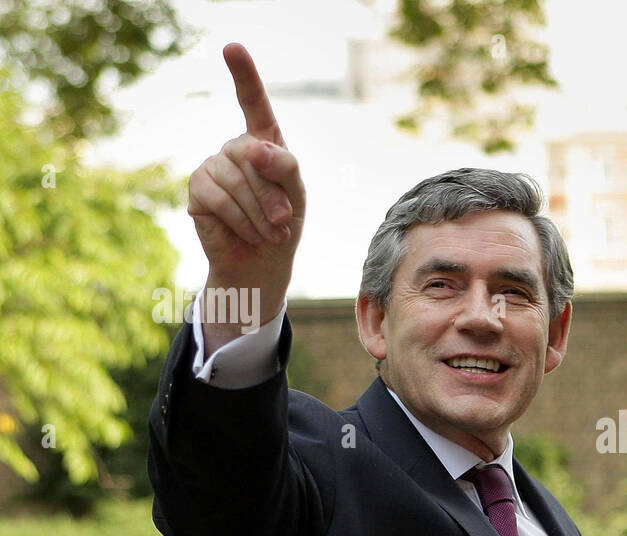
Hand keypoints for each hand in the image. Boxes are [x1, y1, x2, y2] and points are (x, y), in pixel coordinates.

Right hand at [187, 43, 305, 343]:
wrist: (261, 264)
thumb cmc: (283, 225)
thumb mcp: (297, 195)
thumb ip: (285, 168)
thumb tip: (255, 148)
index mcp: (263, 143)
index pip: (253, 103)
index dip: (243, 75)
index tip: (232, 47)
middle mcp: (235, 149)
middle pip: (255, 156)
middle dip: (274, 195)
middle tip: (284, 222)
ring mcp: (212, 166)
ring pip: (237, 179)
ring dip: (260, 212)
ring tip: (269, 232)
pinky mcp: (197, 189)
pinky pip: (218, 197)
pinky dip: (241, 220)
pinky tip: (247, 233)